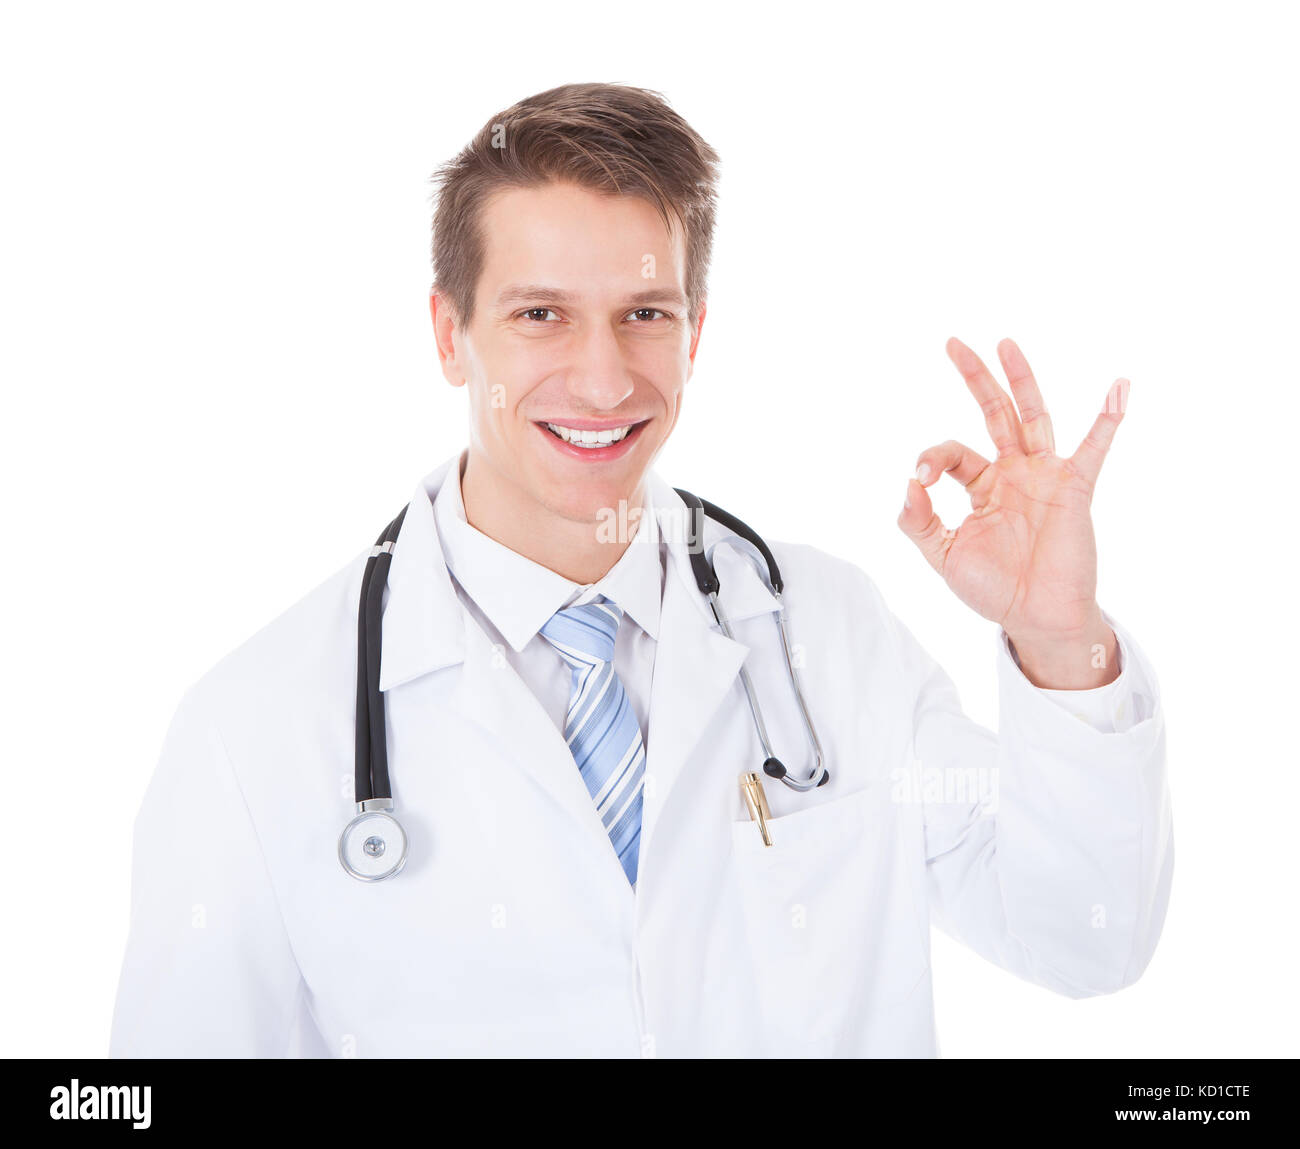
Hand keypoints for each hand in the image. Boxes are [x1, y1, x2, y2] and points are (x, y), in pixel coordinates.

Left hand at [897, 337, 1125, 688]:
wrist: (1036, 619)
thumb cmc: (994, 590)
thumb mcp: (943, 556)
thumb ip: (918, 521)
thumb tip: (908, 482)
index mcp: (983, 487)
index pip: (952, 454)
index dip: (932, 458)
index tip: (921, 477)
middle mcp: (1014, 474)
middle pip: (993, 414)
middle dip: (975, 379)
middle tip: (952, 342)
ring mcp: (1044, 477)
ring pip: (1032, 417)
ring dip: (1021, 380)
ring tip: (1005, 343)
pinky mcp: (1074, 488)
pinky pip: (1094, 447)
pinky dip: (1109, 417)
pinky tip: (1120, 385)